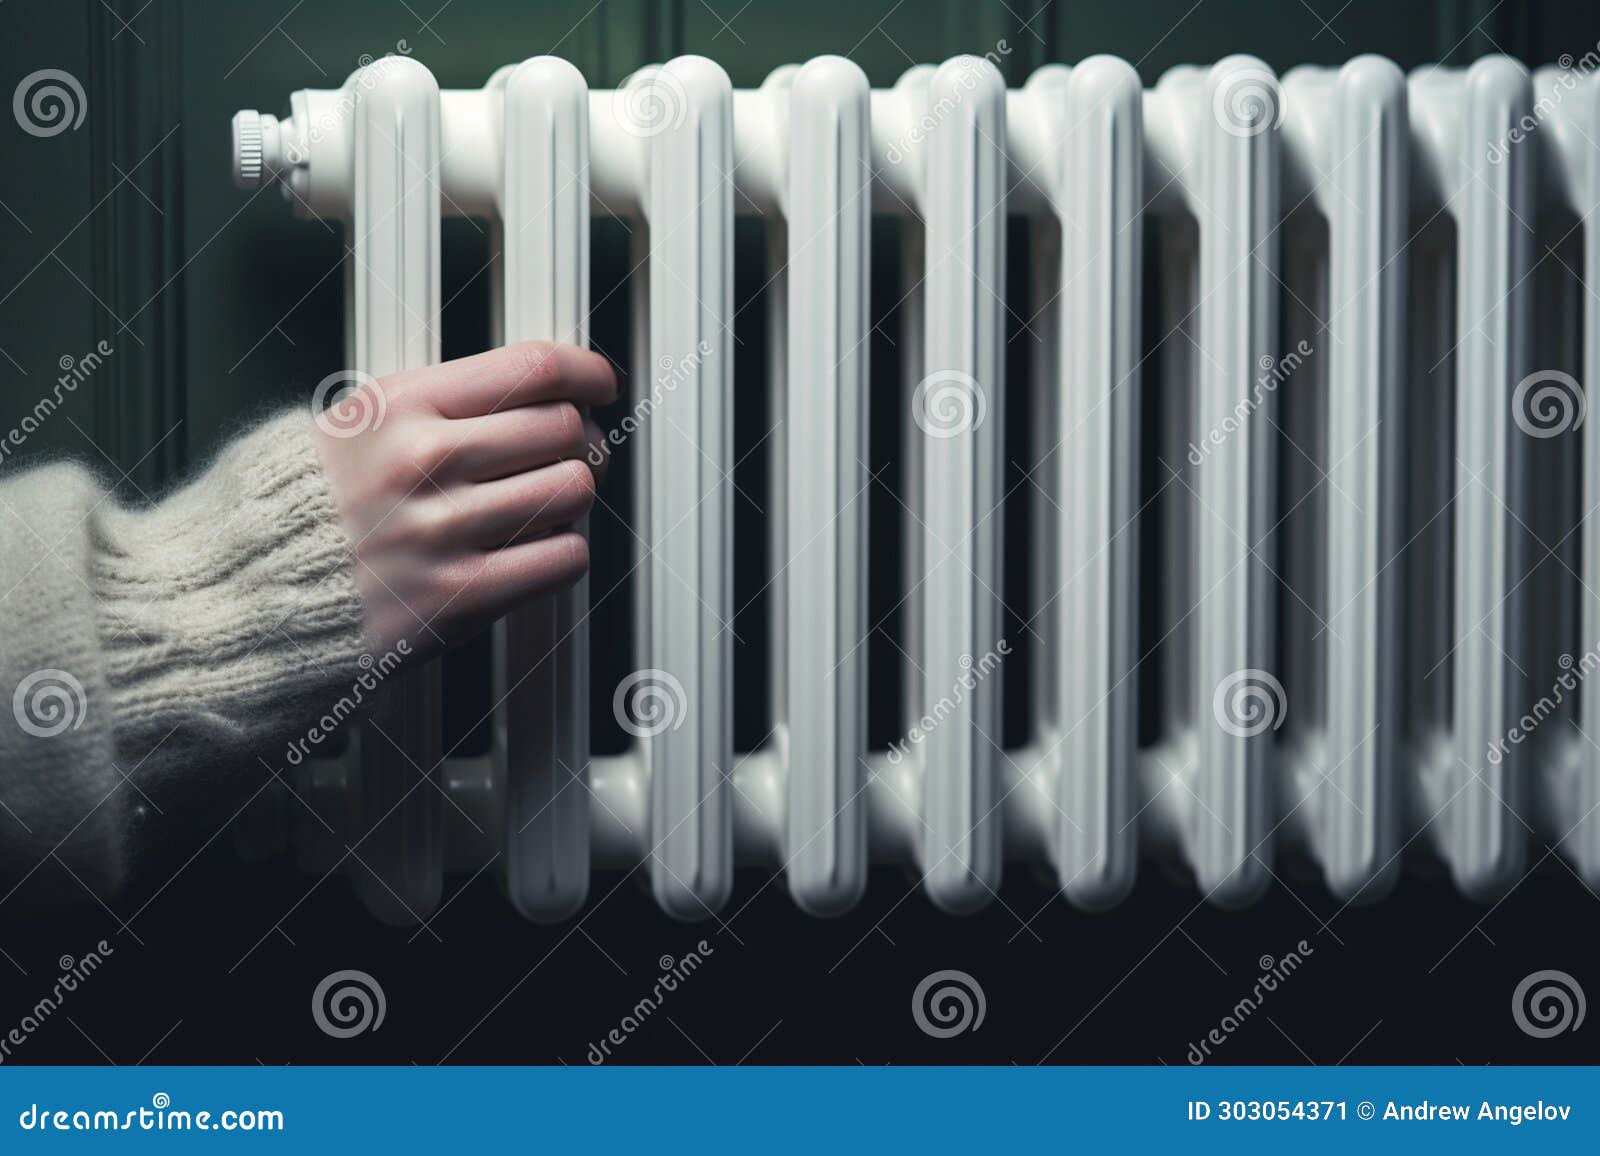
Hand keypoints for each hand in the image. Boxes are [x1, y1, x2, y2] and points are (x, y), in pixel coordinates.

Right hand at [311, 341, 617, 655]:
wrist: (244, 597)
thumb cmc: (296, 513)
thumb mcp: (352, 424)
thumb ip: (434, 404)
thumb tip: (531, 391)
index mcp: (399, 405)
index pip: (532, 367)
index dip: (586, 372)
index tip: (598, 383)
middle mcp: (423, 461)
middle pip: (565, 428)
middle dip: (581, 439)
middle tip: (573, 452)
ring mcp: (442, 530)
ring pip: (572, 490)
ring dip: (572, 496)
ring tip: (544, 502)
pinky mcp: (456, 596)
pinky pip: (562, 557)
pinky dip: (563, 550)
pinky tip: (534, 548)